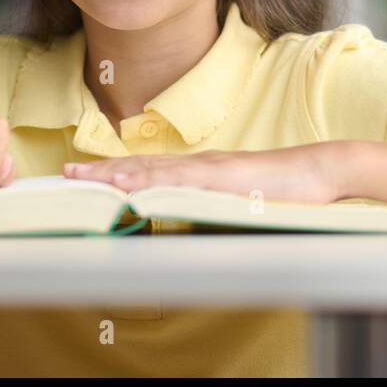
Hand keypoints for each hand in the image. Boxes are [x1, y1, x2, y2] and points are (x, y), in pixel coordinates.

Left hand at [62, 143, 347, 204]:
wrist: (322, 171)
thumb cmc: (285, 189)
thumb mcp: (240, 201)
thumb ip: (212, 206)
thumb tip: (185, 221)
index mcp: (201, 171)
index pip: (149, 170)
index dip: (114, 172)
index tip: (82, 176)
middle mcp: (200, 165)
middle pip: (141, 166)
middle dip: (101, 171)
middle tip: (65, 174)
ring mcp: (211, 169)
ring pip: (154, 171)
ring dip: (116, 174)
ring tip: (84, 178)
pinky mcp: (225, 178)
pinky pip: (183, 181)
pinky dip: (153, 184)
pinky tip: (132, 188)